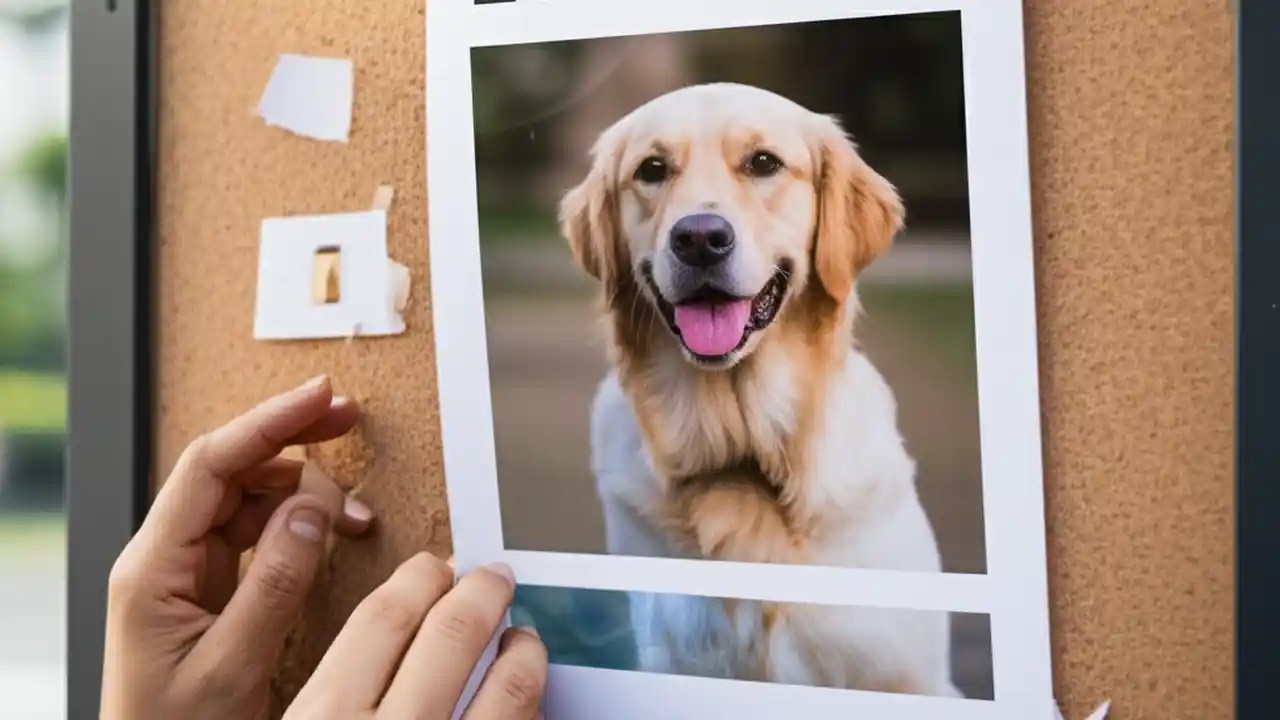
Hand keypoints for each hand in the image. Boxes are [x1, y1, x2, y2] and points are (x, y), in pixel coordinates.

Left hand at [101, 376, 375, 719]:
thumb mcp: (231, 667)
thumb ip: (274, 585)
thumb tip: (311, 509)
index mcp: (153, 568)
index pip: (211, 466)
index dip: (268, 423)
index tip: (318, 399)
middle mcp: (166, 557)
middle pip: (231, 469)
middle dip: (291, 437)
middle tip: (346, 415)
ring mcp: (189, 570)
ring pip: (250, 498)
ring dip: (306, 490)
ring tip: (356, 510)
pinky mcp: (211, 587)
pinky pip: (259, 533)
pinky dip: (302, 524)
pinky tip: (333, 531)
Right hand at [285, 555, 547, 718]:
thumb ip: (332, 700)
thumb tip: (383, 645)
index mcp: (326, 716)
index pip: (384, 616)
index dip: (418, 579)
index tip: (433, 568)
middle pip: (454, 631)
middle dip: (482, 592)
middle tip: (494, 578)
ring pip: (512, 683)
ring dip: (524, 650)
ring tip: (523, 640)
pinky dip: (532, 704)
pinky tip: (528, 700)